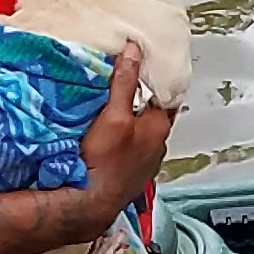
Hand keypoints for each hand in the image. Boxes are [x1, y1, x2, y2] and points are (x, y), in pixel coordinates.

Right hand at [77, 35, 175, 225]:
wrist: (88, 203)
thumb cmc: (105, 161)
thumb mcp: (114, 115)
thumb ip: (125, 82)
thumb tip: (134, 50)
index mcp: (160, 128)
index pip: (164, 93)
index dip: (154, 78)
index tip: (142, 64)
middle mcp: (158, 145)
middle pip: (151, 112)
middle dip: (139, 98)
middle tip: (123, 81)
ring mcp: (145, 162)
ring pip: (140, 131)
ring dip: (129, 118)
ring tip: (111, 104)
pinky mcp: (130, 173)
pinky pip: (129, 147)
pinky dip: (122, 137)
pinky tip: (106, 135)